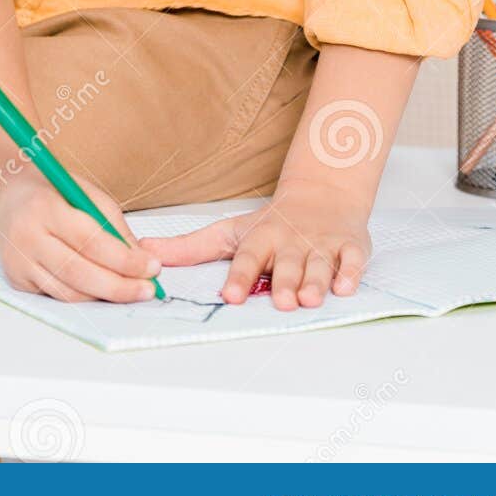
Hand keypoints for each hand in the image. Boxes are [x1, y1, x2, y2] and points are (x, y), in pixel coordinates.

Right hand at [0, 169, 161, 302]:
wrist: (7, 193)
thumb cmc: (51, 190)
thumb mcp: (84, 192)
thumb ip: (112, 224)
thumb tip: (140, 258)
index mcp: (45, 207)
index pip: (91, 240)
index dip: (124, 259)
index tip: (152, 267)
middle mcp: (27, 237)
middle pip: (79, 272)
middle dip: (119, 286)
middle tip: (148, 289)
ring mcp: (18, 262)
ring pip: (68, 292)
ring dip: (104, 296)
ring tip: (131, 292)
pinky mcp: (16, 280)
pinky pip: (56, 295)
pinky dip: (83, 296)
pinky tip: (103, 292)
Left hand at [138, 178, 371, 310]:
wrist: (322, 194)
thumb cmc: (271, 223)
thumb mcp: (229, 231)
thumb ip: (189, 247)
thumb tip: (143, 251)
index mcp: (261, 238)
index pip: (247, 258)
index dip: (240, 277)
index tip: (231, 296)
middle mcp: (291, 241)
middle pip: (286, 264)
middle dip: (284, 282)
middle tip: (282, 301)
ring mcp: (321, 244)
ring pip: (318, 264)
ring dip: (315, 281)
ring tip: (309, 299)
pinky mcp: (349, 246)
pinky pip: (352, 259)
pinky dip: (351, 272)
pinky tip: (347, 287)